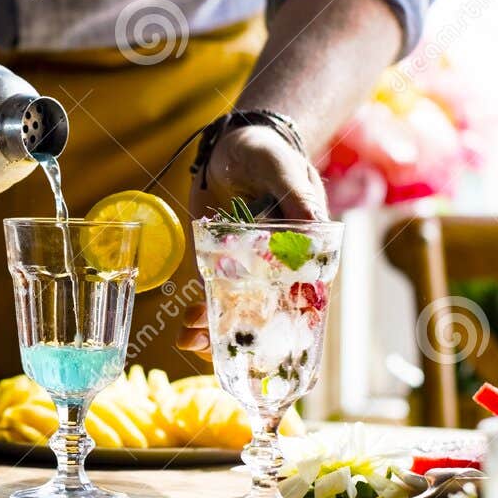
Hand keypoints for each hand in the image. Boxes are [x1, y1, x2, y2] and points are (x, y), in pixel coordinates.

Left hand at [177, 124, 328, 357]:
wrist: (231, 142)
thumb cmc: (268, 152)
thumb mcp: (284, 170)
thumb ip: (297, 199)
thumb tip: (312, 231)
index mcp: (308, 250)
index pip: (308, 298)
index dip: (295, 331)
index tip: (279, 356)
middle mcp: (280, 266)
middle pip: (271, 315)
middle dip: (247, 340)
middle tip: (218, 350)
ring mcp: (249, 268)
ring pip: (240, 312)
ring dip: (218, 333)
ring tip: (191, 340)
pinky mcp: (220, 263)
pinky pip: (214, 297)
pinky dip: (202, 315)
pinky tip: (185, 329)